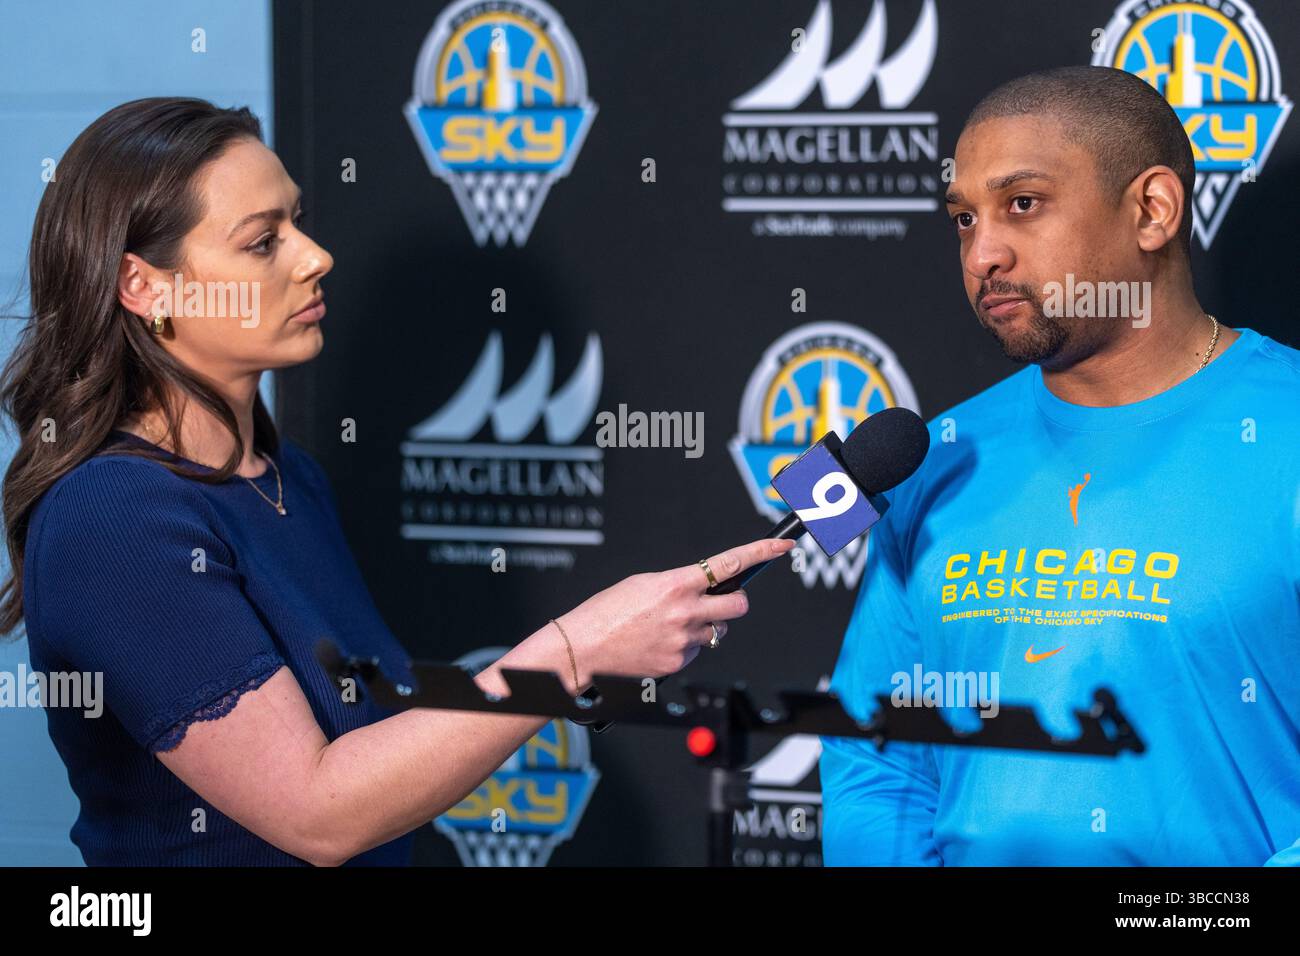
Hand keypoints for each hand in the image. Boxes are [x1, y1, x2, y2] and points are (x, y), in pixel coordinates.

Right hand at [557, 537, 796, 682]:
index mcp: (676, 584)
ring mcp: (683, 640)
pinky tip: (660, 643)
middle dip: (733, 604)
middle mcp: (685, 611)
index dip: (761, 553)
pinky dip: (685, 647)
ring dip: (704, 628)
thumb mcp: (642, 584)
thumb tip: (702, 587)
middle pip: (738, 607)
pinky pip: (696, 652)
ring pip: (716, 633)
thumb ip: (677, 584)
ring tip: (670, 627)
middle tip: (720, 603)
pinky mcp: (679, 664)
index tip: (780, 546)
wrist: (582, 649)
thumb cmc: (605, 613)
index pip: (730, 564)